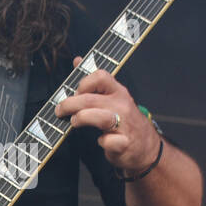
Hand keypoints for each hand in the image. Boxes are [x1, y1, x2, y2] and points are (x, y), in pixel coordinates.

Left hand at [53, 56, 158, 174]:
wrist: (146, 145)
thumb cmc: (124, 120)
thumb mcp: (112, 97)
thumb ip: (94, 80)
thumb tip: (77, 60)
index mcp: (118, 92)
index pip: (100, 76)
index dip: (82, 83)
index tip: (74, 93)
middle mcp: (122, 105)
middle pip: (91, 99)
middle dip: (70, 104)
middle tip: (60, 110)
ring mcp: (125, 125)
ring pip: (101, 118)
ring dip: (82, 119)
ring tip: (74, 122)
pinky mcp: (125, 143)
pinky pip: (109, 141)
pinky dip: (102, 141)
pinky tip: (100, 140)